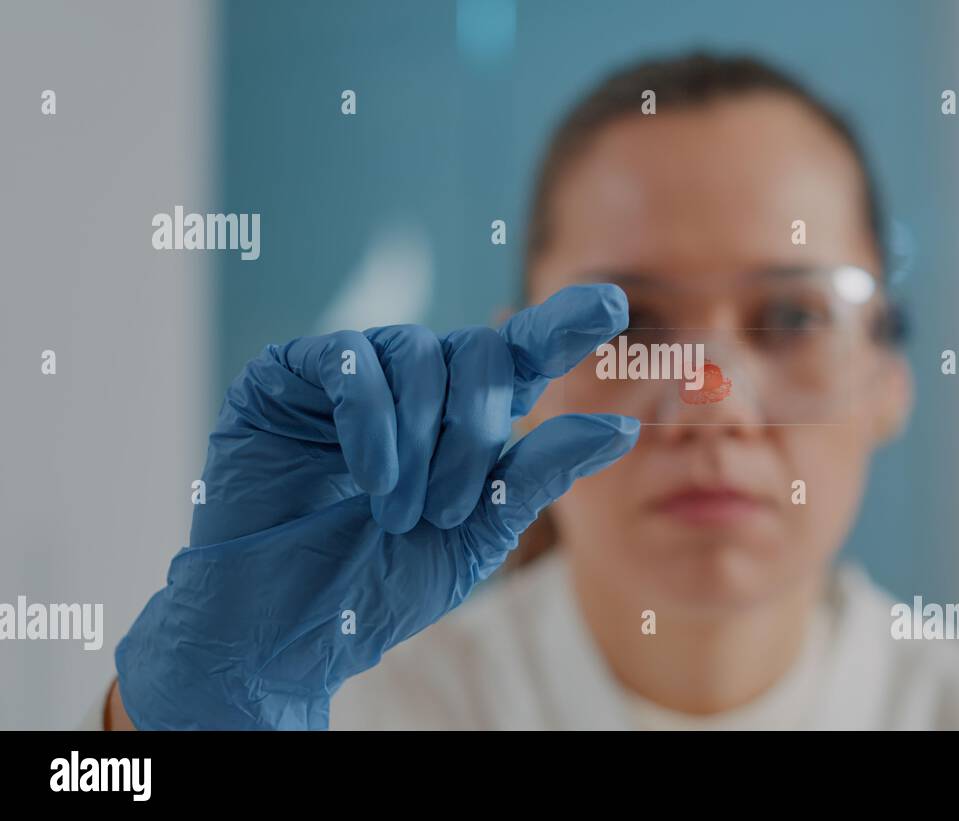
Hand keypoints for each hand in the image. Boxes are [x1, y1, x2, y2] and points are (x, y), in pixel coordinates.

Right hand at [114, 284, 637, 728]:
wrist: (284, 626)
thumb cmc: (381, 580)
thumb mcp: (479, 531)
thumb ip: (540, 473)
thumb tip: (619, 428)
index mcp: (463, 418)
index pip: (523, 355)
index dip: (565, 325)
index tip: (613, 303)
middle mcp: (414, 385)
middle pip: (480, 352)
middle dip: (477, 430)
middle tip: (449, 507)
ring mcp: (350, 375)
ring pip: (419, 353)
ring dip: (420, 440)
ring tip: (398, 510)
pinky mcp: (286, 376)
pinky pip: (350, 361)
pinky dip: (372, 420)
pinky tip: (371, 476)